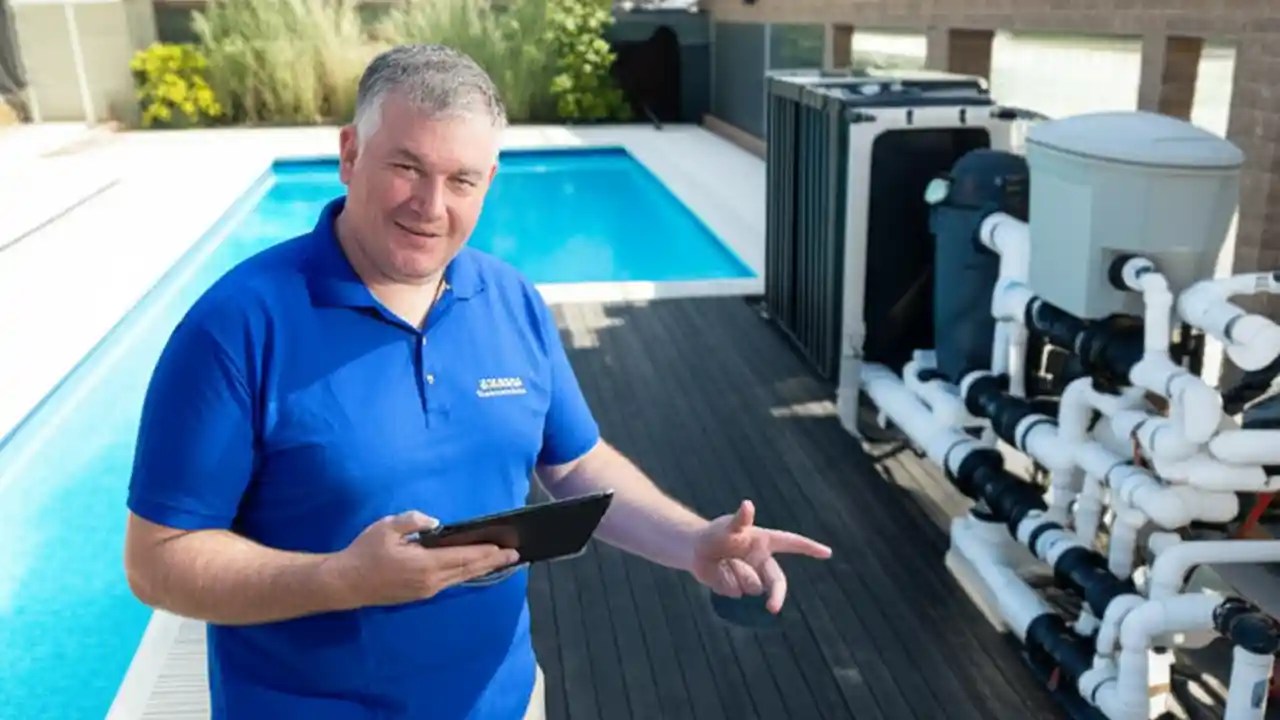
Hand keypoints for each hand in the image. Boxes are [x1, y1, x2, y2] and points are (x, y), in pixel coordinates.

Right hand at [326, 510, 519, 608]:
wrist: (345, 583)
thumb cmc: (364, 552)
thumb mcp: (386, 528)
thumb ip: (413, 521)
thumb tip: (434, 522)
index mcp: (425, 564)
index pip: (463, 557)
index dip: (486, 552)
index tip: (505, 547)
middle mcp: (431, 581)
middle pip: (468, 570)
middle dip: (493, 562)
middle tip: (515, 556)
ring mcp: (426, 590)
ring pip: (461, 578)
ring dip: (482, 569)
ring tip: (500, 562)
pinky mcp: (419, 594)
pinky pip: (450, 582)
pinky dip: (466, 574)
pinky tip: (472, 569)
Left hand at [690, 500, 831, 613]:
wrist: (695, 551)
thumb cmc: (715, 533)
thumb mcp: (726, 526)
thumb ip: (739, 520)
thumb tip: (748, 505)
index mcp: (764, 542)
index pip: (792, 543)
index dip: (809, 547)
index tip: (827, 552)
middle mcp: (761, 561)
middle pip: (777, 580)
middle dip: (777, 595)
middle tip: (772, 608)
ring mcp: (751, 576)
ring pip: (751, 585)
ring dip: (736, 575)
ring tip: (723, 562)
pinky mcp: (737, 589)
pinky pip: (735, 591)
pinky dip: (724, 582)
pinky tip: (717, 572)